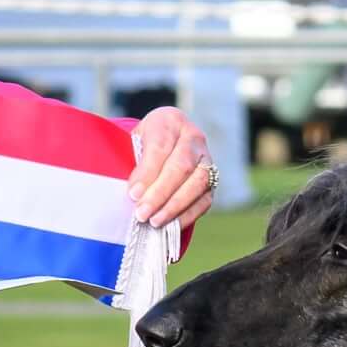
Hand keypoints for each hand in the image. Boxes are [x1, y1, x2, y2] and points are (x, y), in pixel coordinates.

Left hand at [128, 105, 215, 228]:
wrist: (167, 144)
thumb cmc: (143, 145)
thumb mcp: (134, 144)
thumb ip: (135, 164)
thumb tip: (136, 195)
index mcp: (170, 121)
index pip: (160, 148)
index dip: (147, 173)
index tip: (133, 194)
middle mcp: (193, 137)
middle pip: (181, 167)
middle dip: (160, 194)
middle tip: (142, 214)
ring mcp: (207, 158)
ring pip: (197, 183)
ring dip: (174, 206)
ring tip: (155, 222)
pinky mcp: (213, 180)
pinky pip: (204, 199)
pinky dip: (187, 215)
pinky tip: (170, 226)